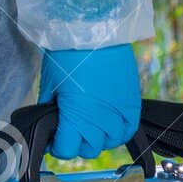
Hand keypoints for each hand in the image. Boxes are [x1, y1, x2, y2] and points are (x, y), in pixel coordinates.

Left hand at [37, 44, 140, 160]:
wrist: (93, 30)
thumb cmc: (67, 55)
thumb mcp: (50, 87)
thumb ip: (51, 113)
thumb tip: (51, 128)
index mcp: (76, 118)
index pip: (66, 151)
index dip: (57, 145)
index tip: (55, 137)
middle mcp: (100, 121)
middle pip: (88, 149)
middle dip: (76, 141)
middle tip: (71, 126)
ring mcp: (119, 113)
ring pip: (109, 142)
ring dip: (98, 137)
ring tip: (90, 122)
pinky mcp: (133, 104)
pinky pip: (127, 130)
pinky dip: (118, 131)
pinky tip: (108, 122)